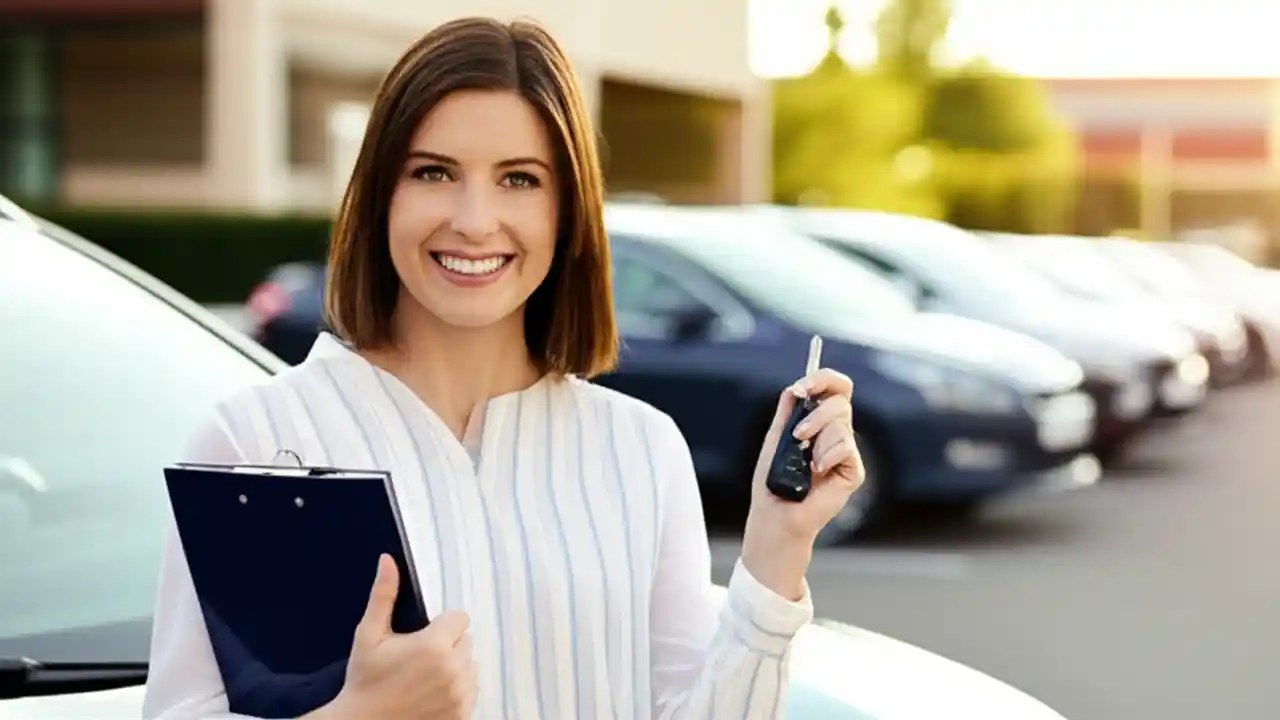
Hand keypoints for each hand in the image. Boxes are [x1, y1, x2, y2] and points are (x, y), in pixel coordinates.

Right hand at [320, 555, 476, 718]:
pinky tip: (432, 695)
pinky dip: (457, 691)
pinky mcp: (463, 715)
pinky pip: (472, 691)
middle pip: (466, 641)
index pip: (459, 618)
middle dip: (447, 645)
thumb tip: (388, 559)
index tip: (421, 637)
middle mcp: (454, 670)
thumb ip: (383, 595)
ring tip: (424, 679)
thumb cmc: (364, 680)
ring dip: (454, 668)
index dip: (441, 625)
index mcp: (434, 645)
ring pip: (471, 666)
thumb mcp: (369, 635)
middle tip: (418, 660)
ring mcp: (461, 695)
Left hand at [742, 368, 863, 598]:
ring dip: (816, 438)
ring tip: (804, 461)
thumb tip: (794, 386)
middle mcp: (836, 435)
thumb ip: (786, 412)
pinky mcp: (853, 472)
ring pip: (842, 423)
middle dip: (815, 413)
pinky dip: (827, 456)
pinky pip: (846, 447)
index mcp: (818, 423)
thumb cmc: (773, 483)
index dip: (824, 379)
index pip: (835, 389)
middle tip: (798, 434)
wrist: (776, 516)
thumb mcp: (776, 439)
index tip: (804, 385)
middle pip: (841, 400)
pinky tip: (817, 473)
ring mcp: (846, 453)